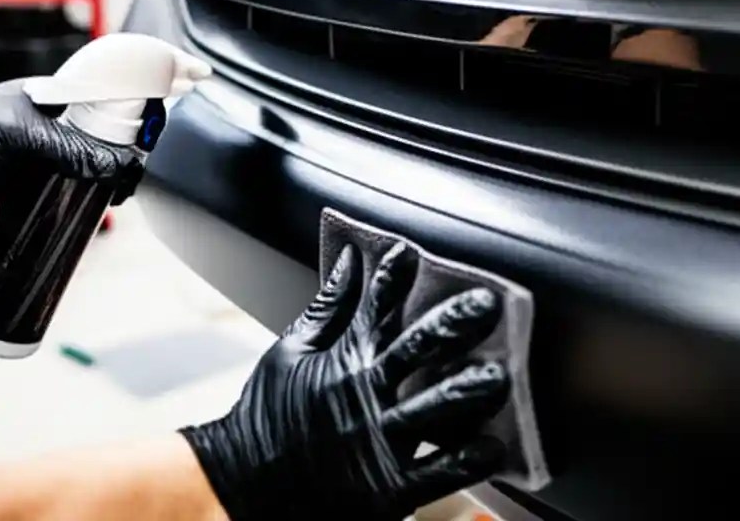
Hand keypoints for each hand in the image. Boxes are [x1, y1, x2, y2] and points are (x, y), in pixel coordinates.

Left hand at [0, 79, 142, 221]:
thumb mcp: (17, 136)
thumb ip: (68, 150)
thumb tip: (115, 167)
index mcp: (53, 97)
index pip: (107, 97)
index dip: (134, 112)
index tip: (150, 134)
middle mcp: (54, 125)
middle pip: (107, 137)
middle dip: (126, 155)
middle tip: (130, 178)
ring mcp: (44, 156)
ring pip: (92, 167)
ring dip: (108, 182)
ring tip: (116, 198)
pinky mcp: (33, 186)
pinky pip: (70, 193)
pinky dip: (86, 203)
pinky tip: (95, 213)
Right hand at [181, 242, 509, 520]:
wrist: (241, 486)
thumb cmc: (266, 418)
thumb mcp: (288, 353)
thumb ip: (327, 307)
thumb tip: (349, 259)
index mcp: (344, 360)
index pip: (375, 307)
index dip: (395, 276)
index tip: (414, 252)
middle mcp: (363, 394)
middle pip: (417, 349)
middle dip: (454, 323)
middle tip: (485, 306)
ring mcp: (376, 441)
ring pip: (433, 409)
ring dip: (469, 391)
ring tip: (498, 377)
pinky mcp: (385, 488)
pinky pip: (435, 473)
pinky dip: (465, 461)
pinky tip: (491, 449)